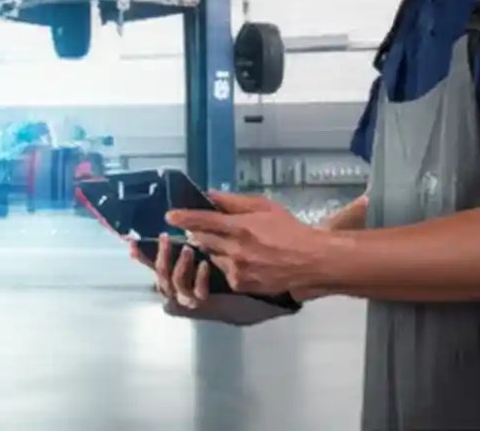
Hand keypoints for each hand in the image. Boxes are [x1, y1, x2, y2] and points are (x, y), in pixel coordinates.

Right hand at [130, 233, 213, 308]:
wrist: (223, 293)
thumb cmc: (199, 271)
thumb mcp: (180, 257)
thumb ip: (165, 248)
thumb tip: (143, 233)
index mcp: (163, 279)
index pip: (148, 266)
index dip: (140, 255)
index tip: (134, 242)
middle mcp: (171, 290)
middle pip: (162, 274)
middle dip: (163, 255)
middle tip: (165, 237)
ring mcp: (186, 297)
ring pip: (177, 282)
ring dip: (181, 264)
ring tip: (188, 249)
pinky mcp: (202, 299)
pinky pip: (199, 290)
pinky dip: (200, 277)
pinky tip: (205, 264)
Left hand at [166, 191, 331, 300]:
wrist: (310, 261)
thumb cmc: (289, 229)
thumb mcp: (264, 207)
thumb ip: (235, 201)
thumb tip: (211, 195)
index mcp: (240, 227)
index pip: (204, 220)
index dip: (184, 217)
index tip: (169, 215)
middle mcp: (234, 250)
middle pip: (203, 240)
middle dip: (198, 233)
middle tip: (201, 227)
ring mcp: (236, 270)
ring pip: (213, 257)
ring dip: (215, 249)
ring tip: (234, 244)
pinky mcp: (240, 285)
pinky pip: (225, 272)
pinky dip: (228, 264)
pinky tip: (245, 260)